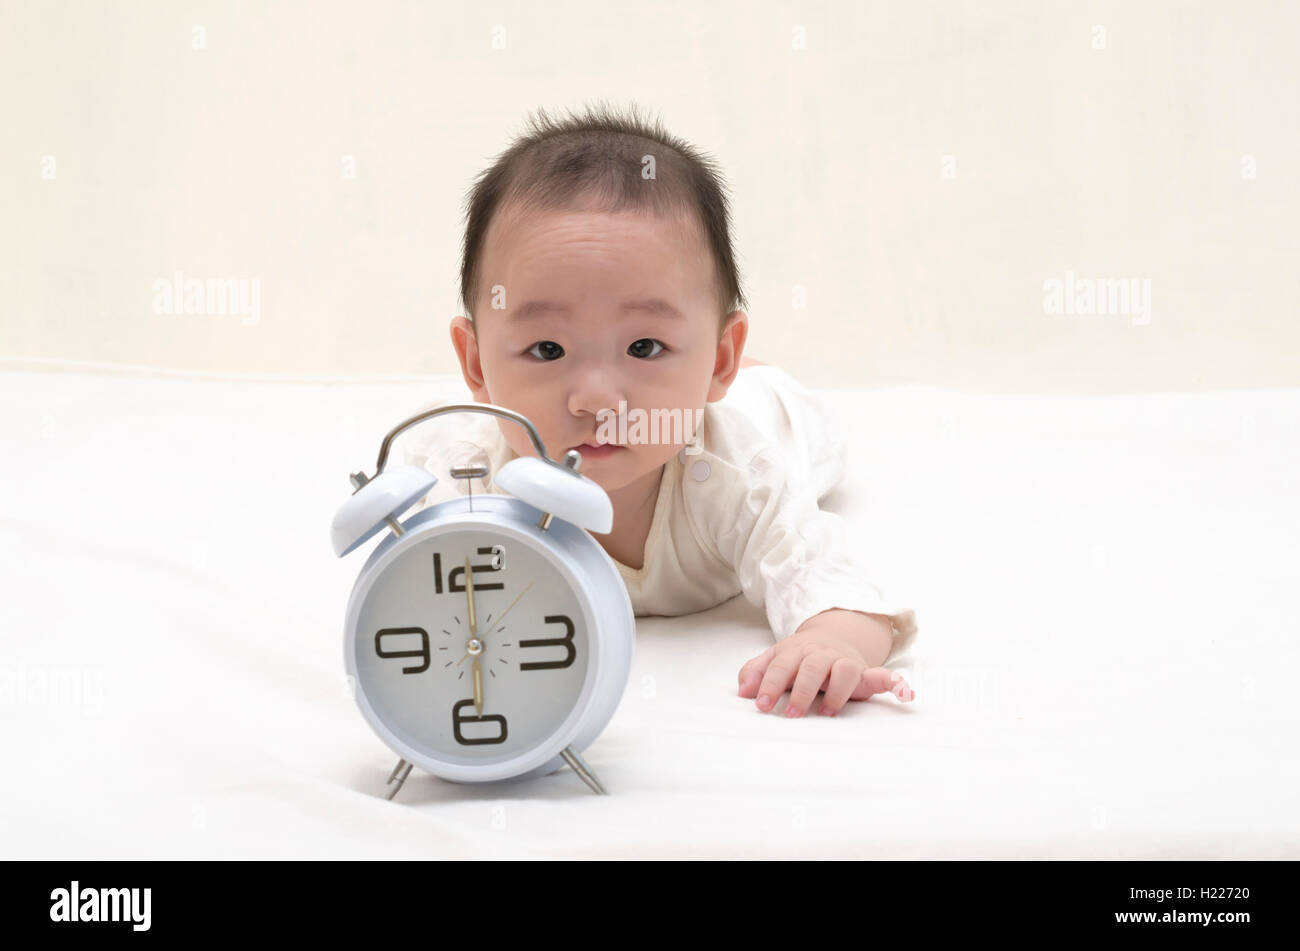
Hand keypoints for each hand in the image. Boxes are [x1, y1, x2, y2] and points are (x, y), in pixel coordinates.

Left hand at [737, 610, 913, 716]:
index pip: (781, 666)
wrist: (833, 636)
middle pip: (812, 668)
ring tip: (829, 712)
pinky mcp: (865, 673)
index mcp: (796, 652)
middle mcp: (821, 655)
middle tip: (793, 715)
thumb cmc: (798, 657)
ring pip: (845, 670)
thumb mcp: (775, 659)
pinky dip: (896, 684)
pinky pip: (884, 676)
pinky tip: (906, 695)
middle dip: (802, 691)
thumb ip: (755, 671)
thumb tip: (741, 690)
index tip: (762, 705)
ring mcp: (844, 663)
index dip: (770, 685)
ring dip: (838, 691)